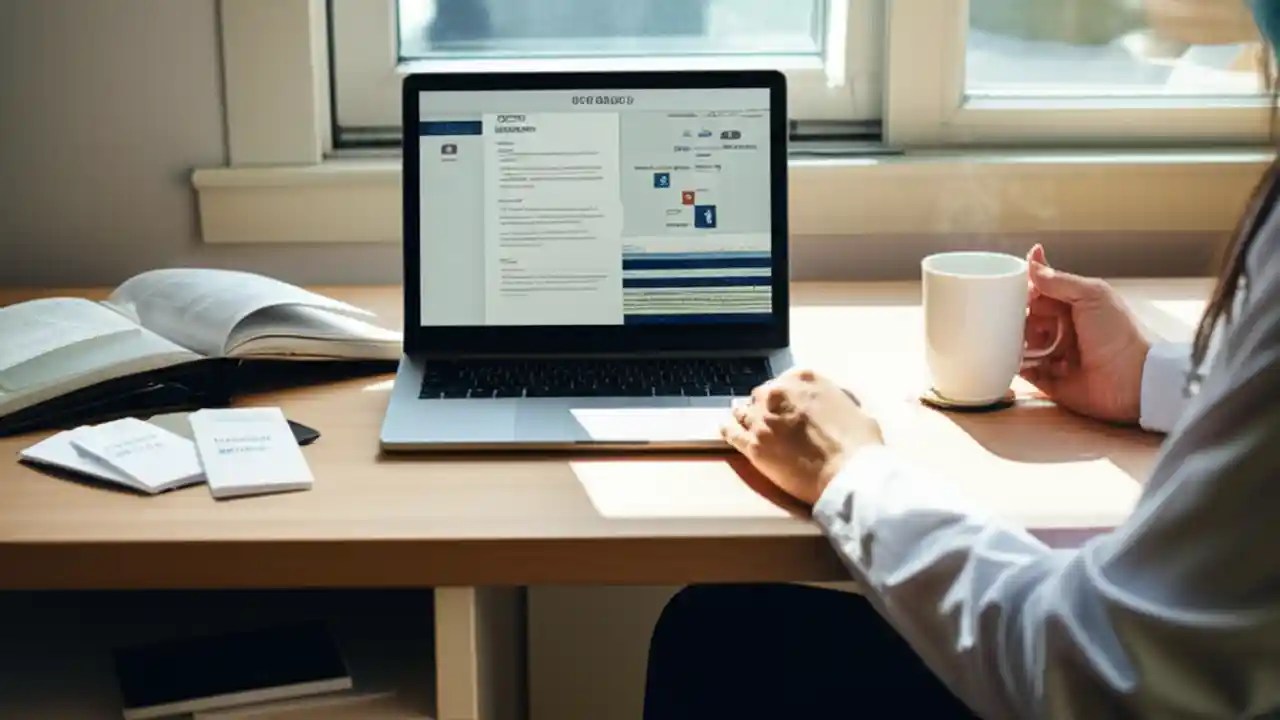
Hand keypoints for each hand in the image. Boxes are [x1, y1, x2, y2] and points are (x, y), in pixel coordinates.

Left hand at [722, 369, 882, 505]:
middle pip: (763, 395)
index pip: (785, 381)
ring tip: (742, 419)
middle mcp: (779, 393)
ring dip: (745, 415)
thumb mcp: (854, 407)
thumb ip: (833, 399)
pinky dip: (729, 430)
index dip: (785, 396)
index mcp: (804, 378)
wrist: (848, 473)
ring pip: (744, 411)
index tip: (786, 405)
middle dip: (766, 406)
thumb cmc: (858, 445)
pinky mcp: (754, 445)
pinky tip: (726, 429)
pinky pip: (731, 433)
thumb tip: (829, 404)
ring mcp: (763, 419)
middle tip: (771, 418)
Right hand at [1021, 245, 1151, 423]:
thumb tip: (1032, 259)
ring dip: (1015, 342)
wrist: (1134, 379)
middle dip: (1016, 319)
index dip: (1023, 291)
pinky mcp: (1050, 382)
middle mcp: (1062, 329)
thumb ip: (1059, 280)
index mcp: (1072, 306)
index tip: (1007, 289)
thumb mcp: (1092, 295)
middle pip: (1026, 319)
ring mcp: (1055, 356)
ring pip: (1021, 345)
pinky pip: (1025, 373)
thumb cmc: (1117, 334)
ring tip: (1019, 343)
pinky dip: (1015, 367)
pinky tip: (1012, 361)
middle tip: (1013, 320)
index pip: (1038, 294)